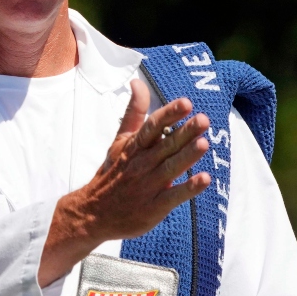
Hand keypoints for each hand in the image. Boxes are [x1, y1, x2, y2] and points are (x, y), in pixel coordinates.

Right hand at [39, 79, 211, 285]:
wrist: (92, 214)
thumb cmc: (113, 172)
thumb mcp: (120, 140)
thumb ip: (134, 112)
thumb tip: (138, 82)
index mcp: (134, 146)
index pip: (153, 127)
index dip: (169, 114)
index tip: (186, 103)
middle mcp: (141, 164)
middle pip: (165, 145)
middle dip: (185, 133)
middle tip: (204, 119)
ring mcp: (147, 186)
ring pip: (170, 168)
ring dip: (187, 156)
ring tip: (204, 143)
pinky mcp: (153, 208)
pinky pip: (173, 197)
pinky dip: (188, 188)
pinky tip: (204, 179)